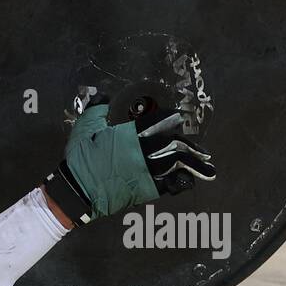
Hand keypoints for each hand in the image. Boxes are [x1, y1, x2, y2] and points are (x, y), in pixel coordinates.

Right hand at [60, 99, 214, 218]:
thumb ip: (97, 110)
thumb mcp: (84, 128)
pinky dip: (182, 181)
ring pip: (175, 163)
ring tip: (207, 164)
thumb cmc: (81, 158)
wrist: (78, 189)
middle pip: (172, 143)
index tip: (178, 116)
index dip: (169, 117)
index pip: (155, 122)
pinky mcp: (146, 189)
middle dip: (188, 144)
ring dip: (193, 162)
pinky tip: (190, 179)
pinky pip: (170, 184)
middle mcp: (141, 151)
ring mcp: (146, 171)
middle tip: (202, 148)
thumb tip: (104, 96)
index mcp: (128, 134)